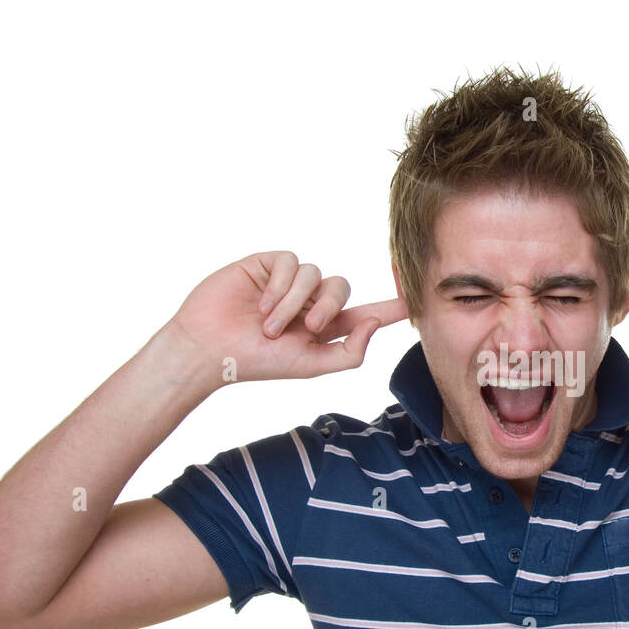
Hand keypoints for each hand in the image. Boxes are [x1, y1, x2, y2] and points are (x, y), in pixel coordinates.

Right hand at [168, 251, 407, 383]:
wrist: (210, 349)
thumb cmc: (258, 362)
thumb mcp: (310, 366)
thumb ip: (348, 352)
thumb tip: (372, 324)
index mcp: (325, 328)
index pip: (365, 313)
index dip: (390, 307)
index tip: (417, 299)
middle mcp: (310, 301)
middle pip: (341, 288)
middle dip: (328, 307)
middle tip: (307, 328)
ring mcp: (288, 282)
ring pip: (314, 274)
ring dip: (294, 303)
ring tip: (269, 325)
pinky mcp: (267, 264)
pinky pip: (290, 262)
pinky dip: (280, 286)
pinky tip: (261, 305)